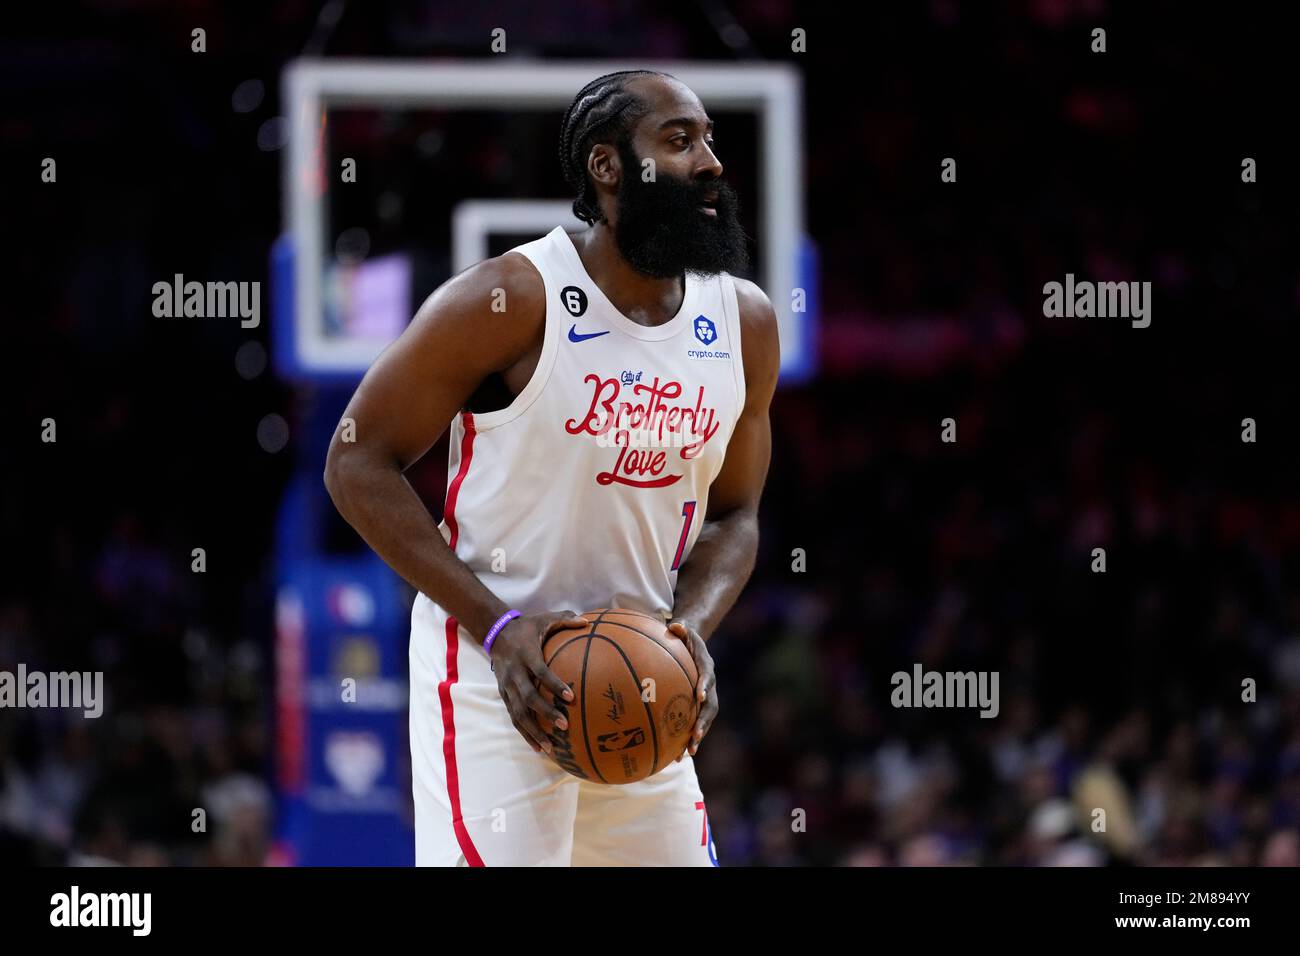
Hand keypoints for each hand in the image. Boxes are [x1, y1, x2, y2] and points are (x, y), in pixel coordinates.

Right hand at [489, 610, 589, 755]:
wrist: (494, 632)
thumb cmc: (526, 627)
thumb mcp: (544, 618)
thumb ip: (565, 619)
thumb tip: (588, 622)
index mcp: (526, 654)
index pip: (540, 671)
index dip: (553, 684)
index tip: (570, 696)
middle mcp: (514, 672)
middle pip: (527, 697)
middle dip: (545, 713)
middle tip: (565, 725)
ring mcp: (507, 685)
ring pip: (518, 713)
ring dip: (533, 731)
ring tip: (550, 747)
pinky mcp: (504, 694)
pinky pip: (513, 716)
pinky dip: (525, 733)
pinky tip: (538, 747)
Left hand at [667, 620, 717, 760]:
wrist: (694, 649)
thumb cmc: (685, 639)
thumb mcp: (684, 629)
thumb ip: (680, 628)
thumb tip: (674, 624)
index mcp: (706, 668)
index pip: (707, 677)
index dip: (705, 686)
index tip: (700, 696)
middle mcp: (709, 687)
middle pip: (710, 707)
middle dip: (703, 722)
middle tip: (695, 735)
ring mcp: (706, 700)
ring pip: (704, 721)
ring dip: (697, 737)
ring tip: (688, 753)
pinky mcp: (697, 709)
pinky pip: (694, 726)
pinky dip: (687, 740)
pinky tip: (675, 757)